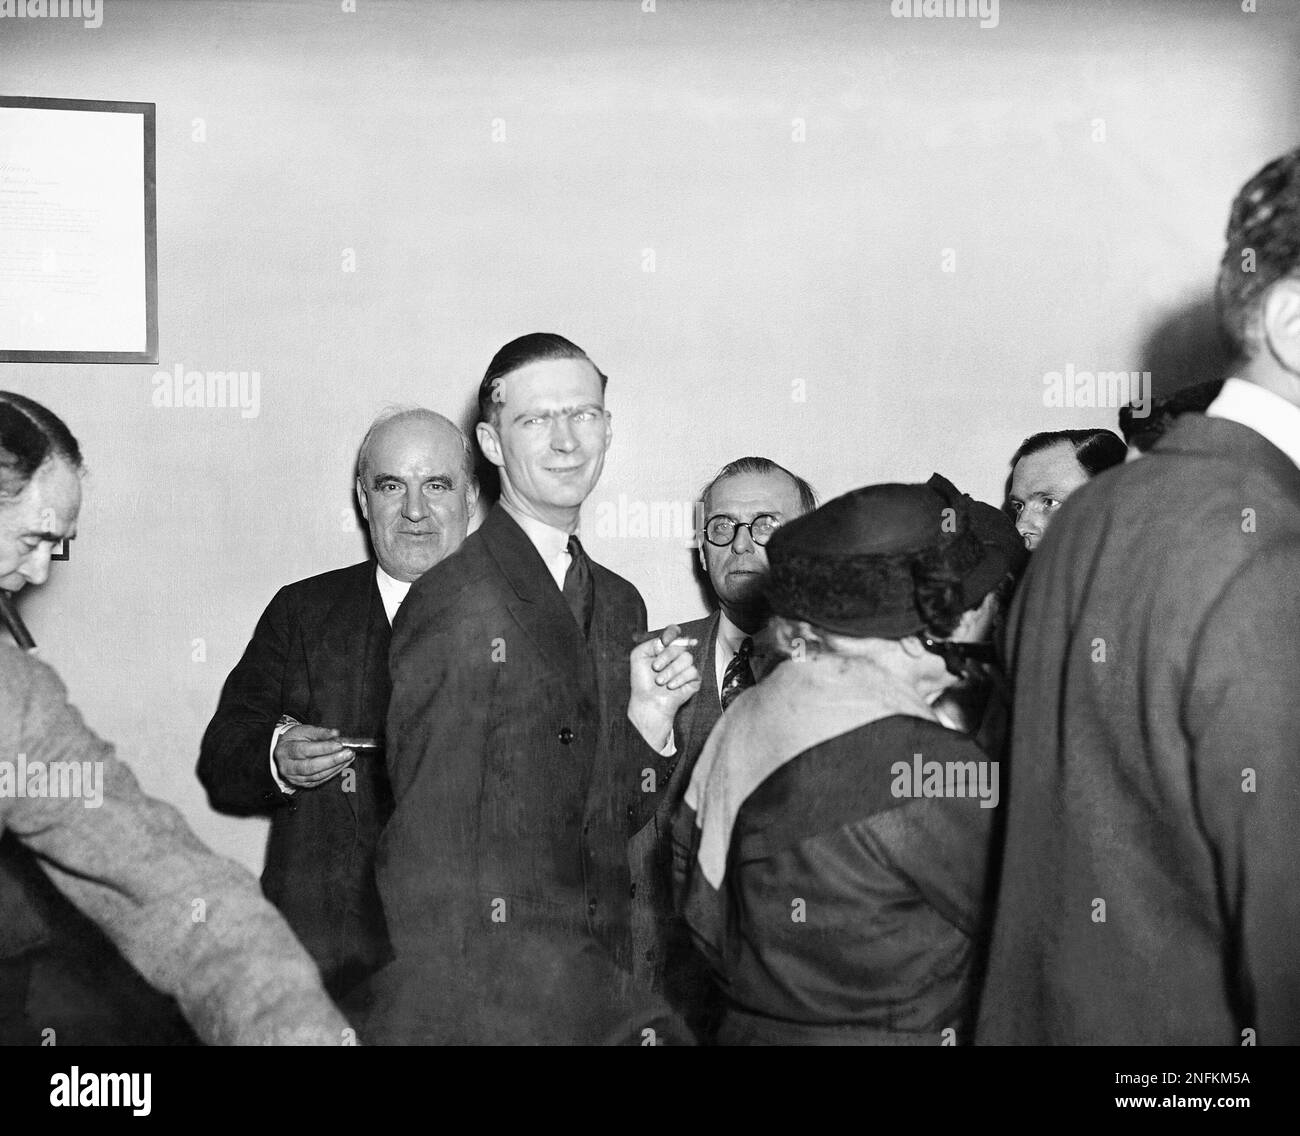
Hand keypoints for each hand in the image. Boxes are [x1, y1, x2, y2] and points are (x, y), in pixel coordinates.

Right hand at [273, 724, 354, 789]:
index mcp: (285, 750)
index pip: (305, 750)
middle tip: (348, 753)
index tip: (339, 744)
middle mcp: (287, 766)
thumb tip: (335, 734)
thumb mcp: (304, 730)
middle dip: (332, 760)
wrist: (284, 751)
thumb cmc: (295, 739)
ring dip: (335, 767)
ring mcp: (294, 778)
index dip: (323, 748)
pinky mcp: (302, 784)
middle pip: (311, 767)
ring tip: (349, 757)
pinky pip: (319, 781)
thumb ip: (319, 732)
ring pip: (317, 776)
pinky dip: (333, 773)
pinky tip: (343, 765)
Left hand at [628, 624, 700, 749]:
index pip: (674, 632)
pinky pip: (693, 672)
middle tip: (655, 668)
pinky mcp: (694, 679)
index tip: (664, 641)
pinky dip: (679, 680)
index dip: (672, 633)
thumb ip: (651, 642)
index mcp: (665, 648)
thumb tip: (667, 640)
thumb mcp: (639, 656)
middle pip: (681, 645)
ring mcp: (687, 667)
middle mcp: (677, 655)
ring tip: (660, 681)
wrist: (648, 702)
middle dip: (666, 657)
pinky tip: (671, 686)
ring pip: (687, 658)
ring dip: (671, 671)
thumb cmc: (642, 681)